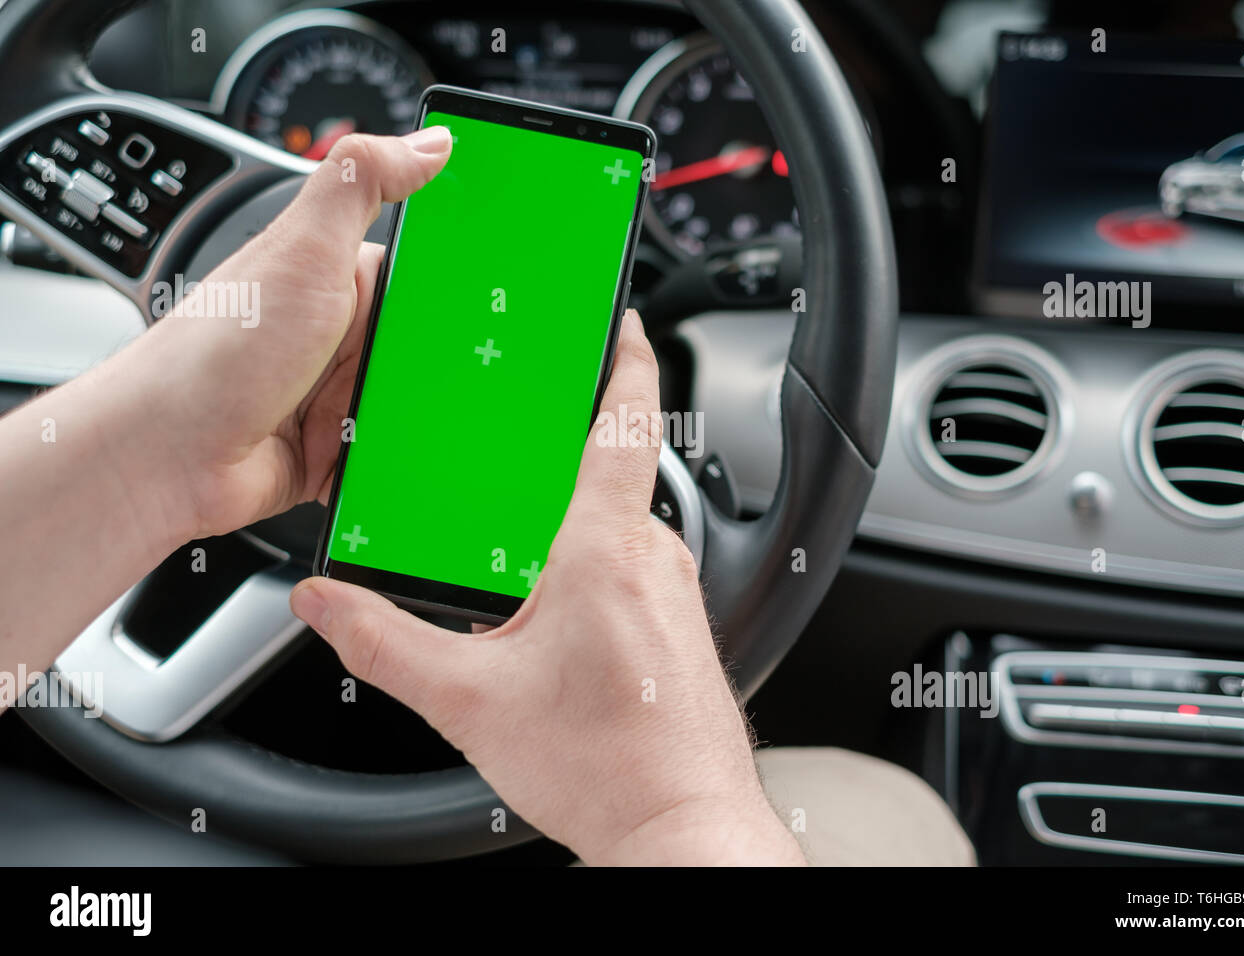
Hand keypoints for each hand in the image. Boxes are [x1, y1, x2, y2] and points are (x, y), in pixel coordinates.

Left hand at [134, 125, 452, 538]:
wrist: (168, 456)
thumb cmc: (217, 354)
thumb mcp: (301, 250)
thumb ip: (361, 183)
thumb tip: (429, 142)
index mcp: (334, 277)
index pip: (420, 273)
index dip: (451, 288)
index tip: (487, 303)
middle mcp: (336, 335)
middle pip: (425, 348)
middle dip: (438, 370)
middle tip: (430, 378)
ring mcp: (334, 395)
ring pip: (413, 407)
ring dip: (418, 421)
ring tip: (405, 424)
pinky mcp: (333, 451)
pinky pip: (389, 457)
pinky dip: (398, 463)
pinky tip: (398, 462)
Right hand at [289, 312, 804, 865]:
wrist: (681, 827)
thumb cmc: (606, 768)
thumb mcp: (468, 701)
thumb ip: (384, 643)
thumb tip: (325, 603)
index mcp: (605, 549)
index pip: (624, 422)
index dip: (623, 359)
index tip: (620, 319)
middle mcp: (653, 557)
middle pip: (612, 468)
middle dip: (561, 451)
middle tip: (513, 440)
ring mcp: (675, 590)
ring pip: (620, 523)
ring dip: (571, 517)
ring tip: (512, 541)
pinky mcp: (680, 623)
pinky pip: (634, 564)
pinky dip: (591, 560)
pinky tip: (549, 608)